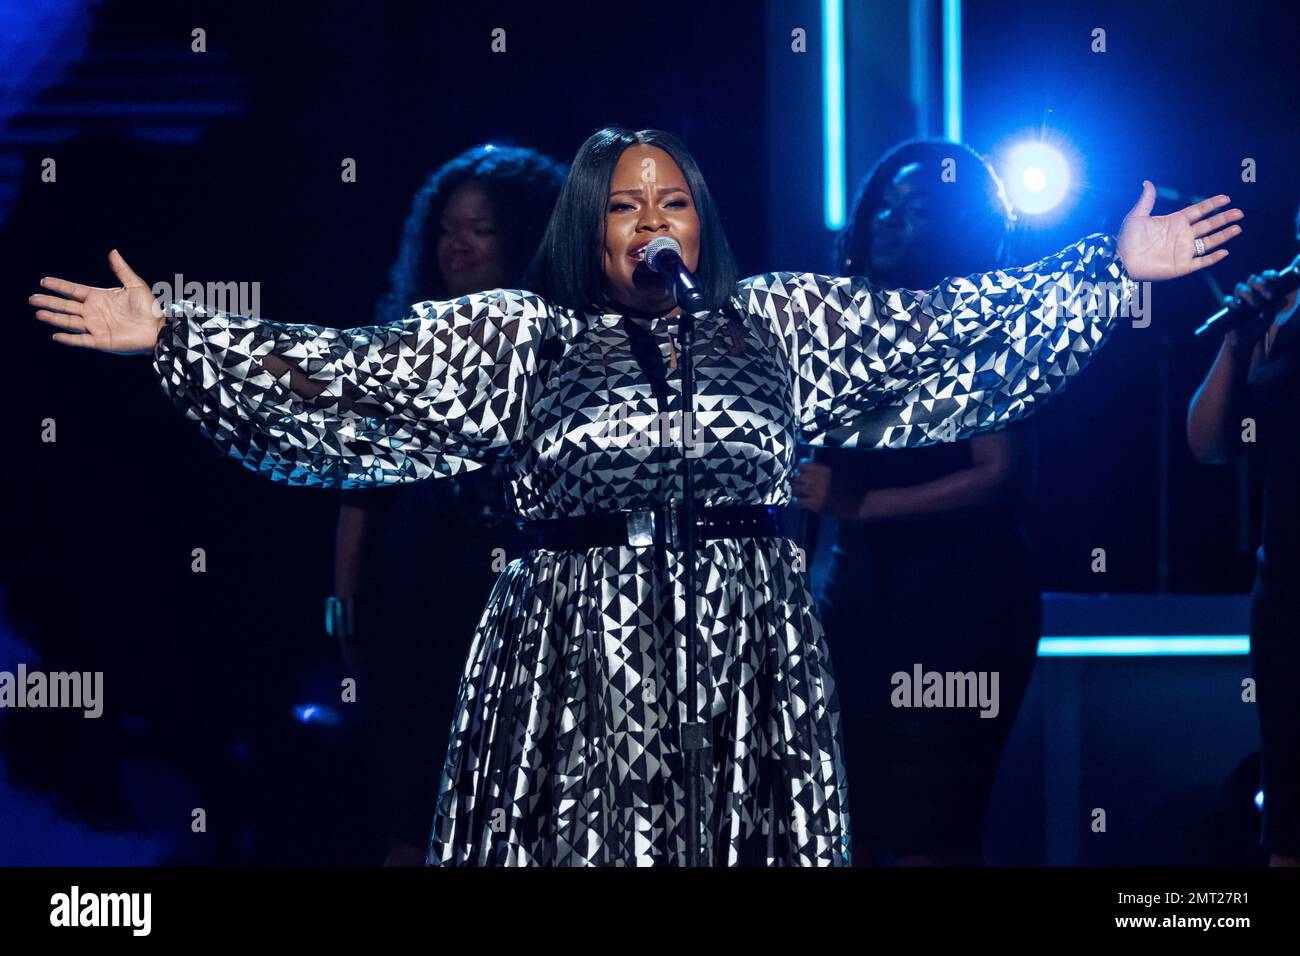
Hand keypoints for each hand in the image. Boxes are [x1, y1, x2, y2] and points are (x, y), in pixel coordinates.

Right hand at [30, 250, 163, 354]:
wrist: (159, 328)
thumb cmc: (149, 307)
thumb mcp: (135, 285)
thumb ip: (121, 270)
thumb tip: (113, 251)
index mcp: (99, 298)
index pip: (74, 290)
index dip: (59, 286)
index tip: (44, 281)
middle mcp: (93, 312)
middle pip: (66, 306)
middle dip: (49, 302)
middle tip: (32, 298)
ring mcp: (96, 327)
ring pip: (69, 322)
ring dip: (54, 318)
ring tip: (39, 313)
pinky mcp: (101, 341)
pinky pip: (81, 340)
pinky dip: (69, 338)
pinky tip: (56, 334)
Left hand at [792, 460, 859, 520]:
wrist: (861, 503)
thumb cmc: (853, 487)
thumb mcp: (841, 471)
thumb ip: (825, 468)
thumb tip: (808, 462)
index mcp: (825, 470)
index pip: (804, 465)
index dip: (801, 469)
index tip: (801, 472)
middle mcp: (820, 479)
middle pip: (799, 477)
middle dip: (798, 480)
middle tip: (799, 484)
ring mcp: (818, 492)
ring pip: (797, 488)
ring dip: (797, 491)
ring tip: (799, 493)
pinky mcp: (817, 504)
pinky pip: (799, 501)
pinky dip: (798, 502)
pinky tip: (800, 502)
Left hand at [1116, 182, 1242, 279]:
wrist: (1120, 261)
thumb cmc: (1127, 239)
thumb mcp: (1136, 216)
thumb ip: (1146, 200)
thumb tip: (1147, 182)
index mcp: (1174, 222)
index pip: (1198, 211)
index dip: (1212, 205)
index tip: (1226, 198)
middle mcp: (1182, 235)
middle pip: (1208, 225)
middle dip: (1223, 218)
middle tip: (1239, 212)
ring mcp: (1183, 250)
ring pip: (1208, 242)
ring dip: (1223, 235)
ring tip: (1237, 228)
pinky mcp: (1181, 266)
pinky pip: (1201, 262)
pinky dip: (1212, 258)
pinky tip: (1224, 252)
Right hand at [1223, 270, 1283, 353]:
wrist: (1245, 342)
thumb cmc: (1258, 327)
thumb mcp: (1270, 318)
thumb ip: (1275, 308)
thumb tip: (1281, 298)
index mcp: (1261, 292)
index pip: (1265, 277)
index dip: (1270, 275)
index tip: (1277, 279)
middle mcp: (1249, 293)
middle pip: (1253, 279)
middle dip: (1262, 284)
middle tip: (1269, 295)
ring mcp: (1238, 299)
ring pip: (1240, 287)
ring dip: (1250, 293)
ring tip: (1256, 305)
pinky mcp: (1229, 309)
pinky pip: (1227, 300)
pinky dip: (1233, 302)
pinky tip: (1238, 307)